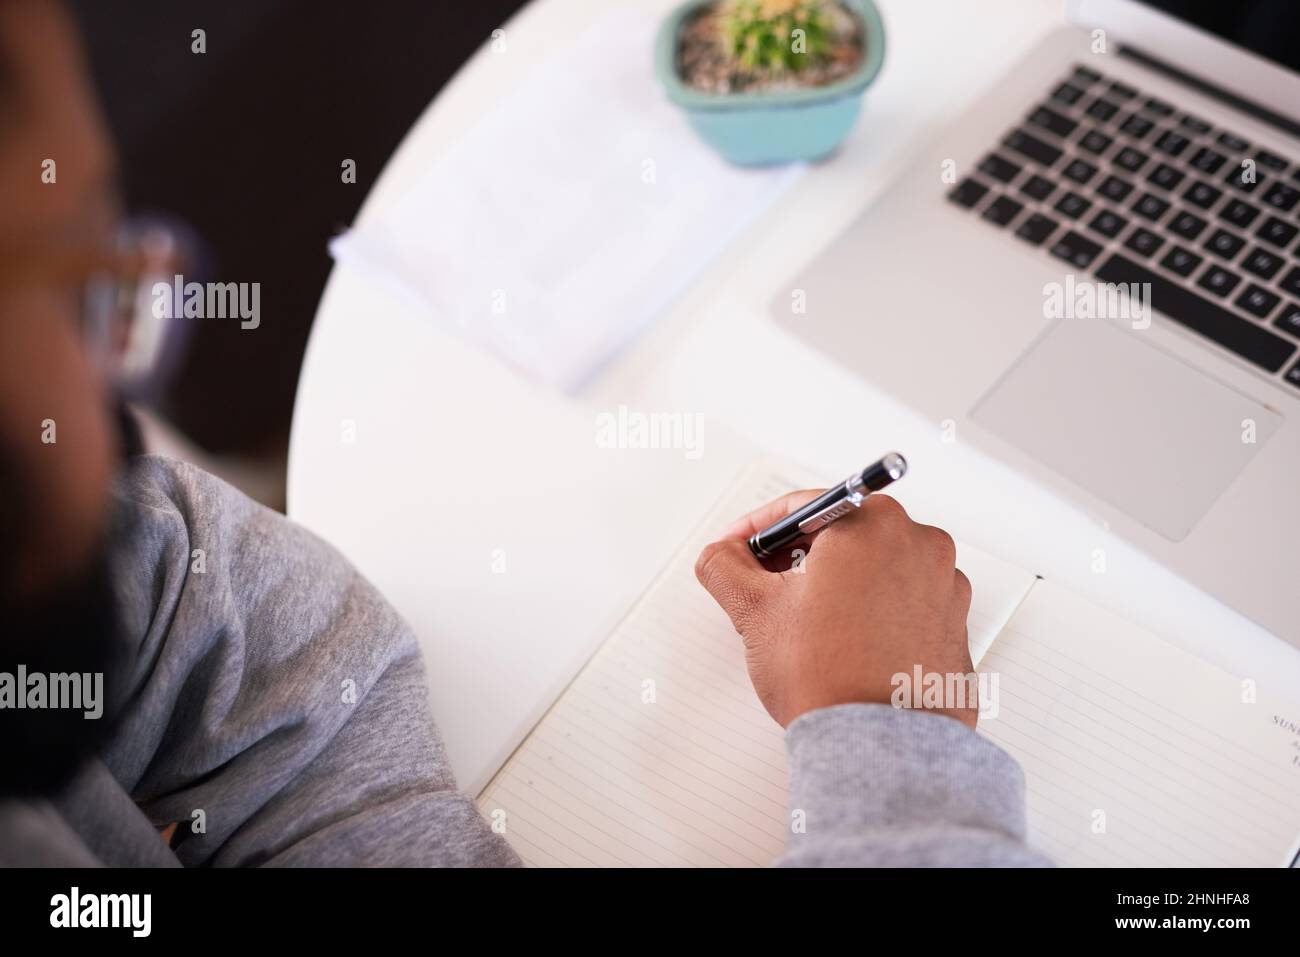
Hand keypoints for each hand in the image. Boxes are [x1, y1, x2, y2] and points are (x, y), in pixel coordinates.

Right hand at [694, 490, 975, 728]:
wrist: (880, 748)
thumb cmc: (830, 678)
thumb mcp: (754, 611)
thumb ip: (724, 565)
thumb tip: (722, 553)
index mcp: (873, 523)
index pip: (803, 507)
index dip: (759, 529)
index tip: (740, 548)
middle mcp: (920, 543)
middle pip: (843, 534)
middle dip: (799, 558)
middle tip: (769, 589)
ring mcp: (945, 585)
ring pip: (875, 568)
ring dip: (839, 585)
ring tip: (809, 627)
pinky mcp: (956, 624)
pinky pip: (904, 602)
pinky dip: (875, 612)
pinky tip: (847, 645)